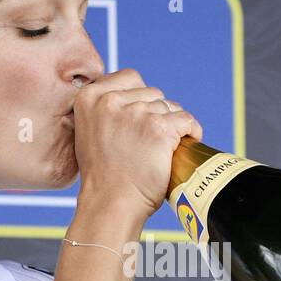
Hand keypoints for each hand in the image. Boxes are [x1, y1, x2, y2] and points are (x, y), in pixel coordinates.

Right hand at [71, 67, 202, 219]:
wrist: (110, 203)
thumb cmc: (102, 175)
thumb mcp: (90, 132)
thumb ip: (105, 110)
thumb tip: (131, 98)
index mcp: (89, 97)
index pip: (130, 77)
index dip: (142, 96)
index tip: (144, 117)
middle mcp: (110, 100)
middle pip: (152, 92)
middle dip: (157, 112)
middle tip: (152, 140)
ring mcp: (136, 113)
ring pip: (170, 107)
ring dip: (173, 125)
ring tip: (163, 148)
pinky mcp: (158, 128)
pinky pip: (186, 120)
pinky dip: (191, 132)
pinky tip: (185, 144)